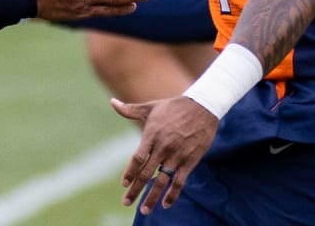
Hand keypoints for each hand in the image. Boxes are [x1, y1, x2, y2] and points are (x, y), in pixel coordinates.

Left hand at [111, 96, 217, 214]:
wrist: (202, 107)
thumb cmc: (174, 107)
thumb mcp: (151, 107)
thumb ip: (130, 110)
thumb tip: (112, 102)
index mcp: (152, 135)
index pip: (137, 158)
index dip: (130, 172)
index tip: (124, 183)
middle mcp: (163, 147)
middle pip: (146, 173)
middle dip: (135, 190)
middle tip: (126, 202)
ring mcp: (177, 155)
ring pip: (162, 181)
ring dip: (152, 197)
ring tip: (144, 211)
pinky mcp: (190, 161)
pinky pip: (180, 181)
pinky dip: (173, 194)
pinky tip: (166, 204)